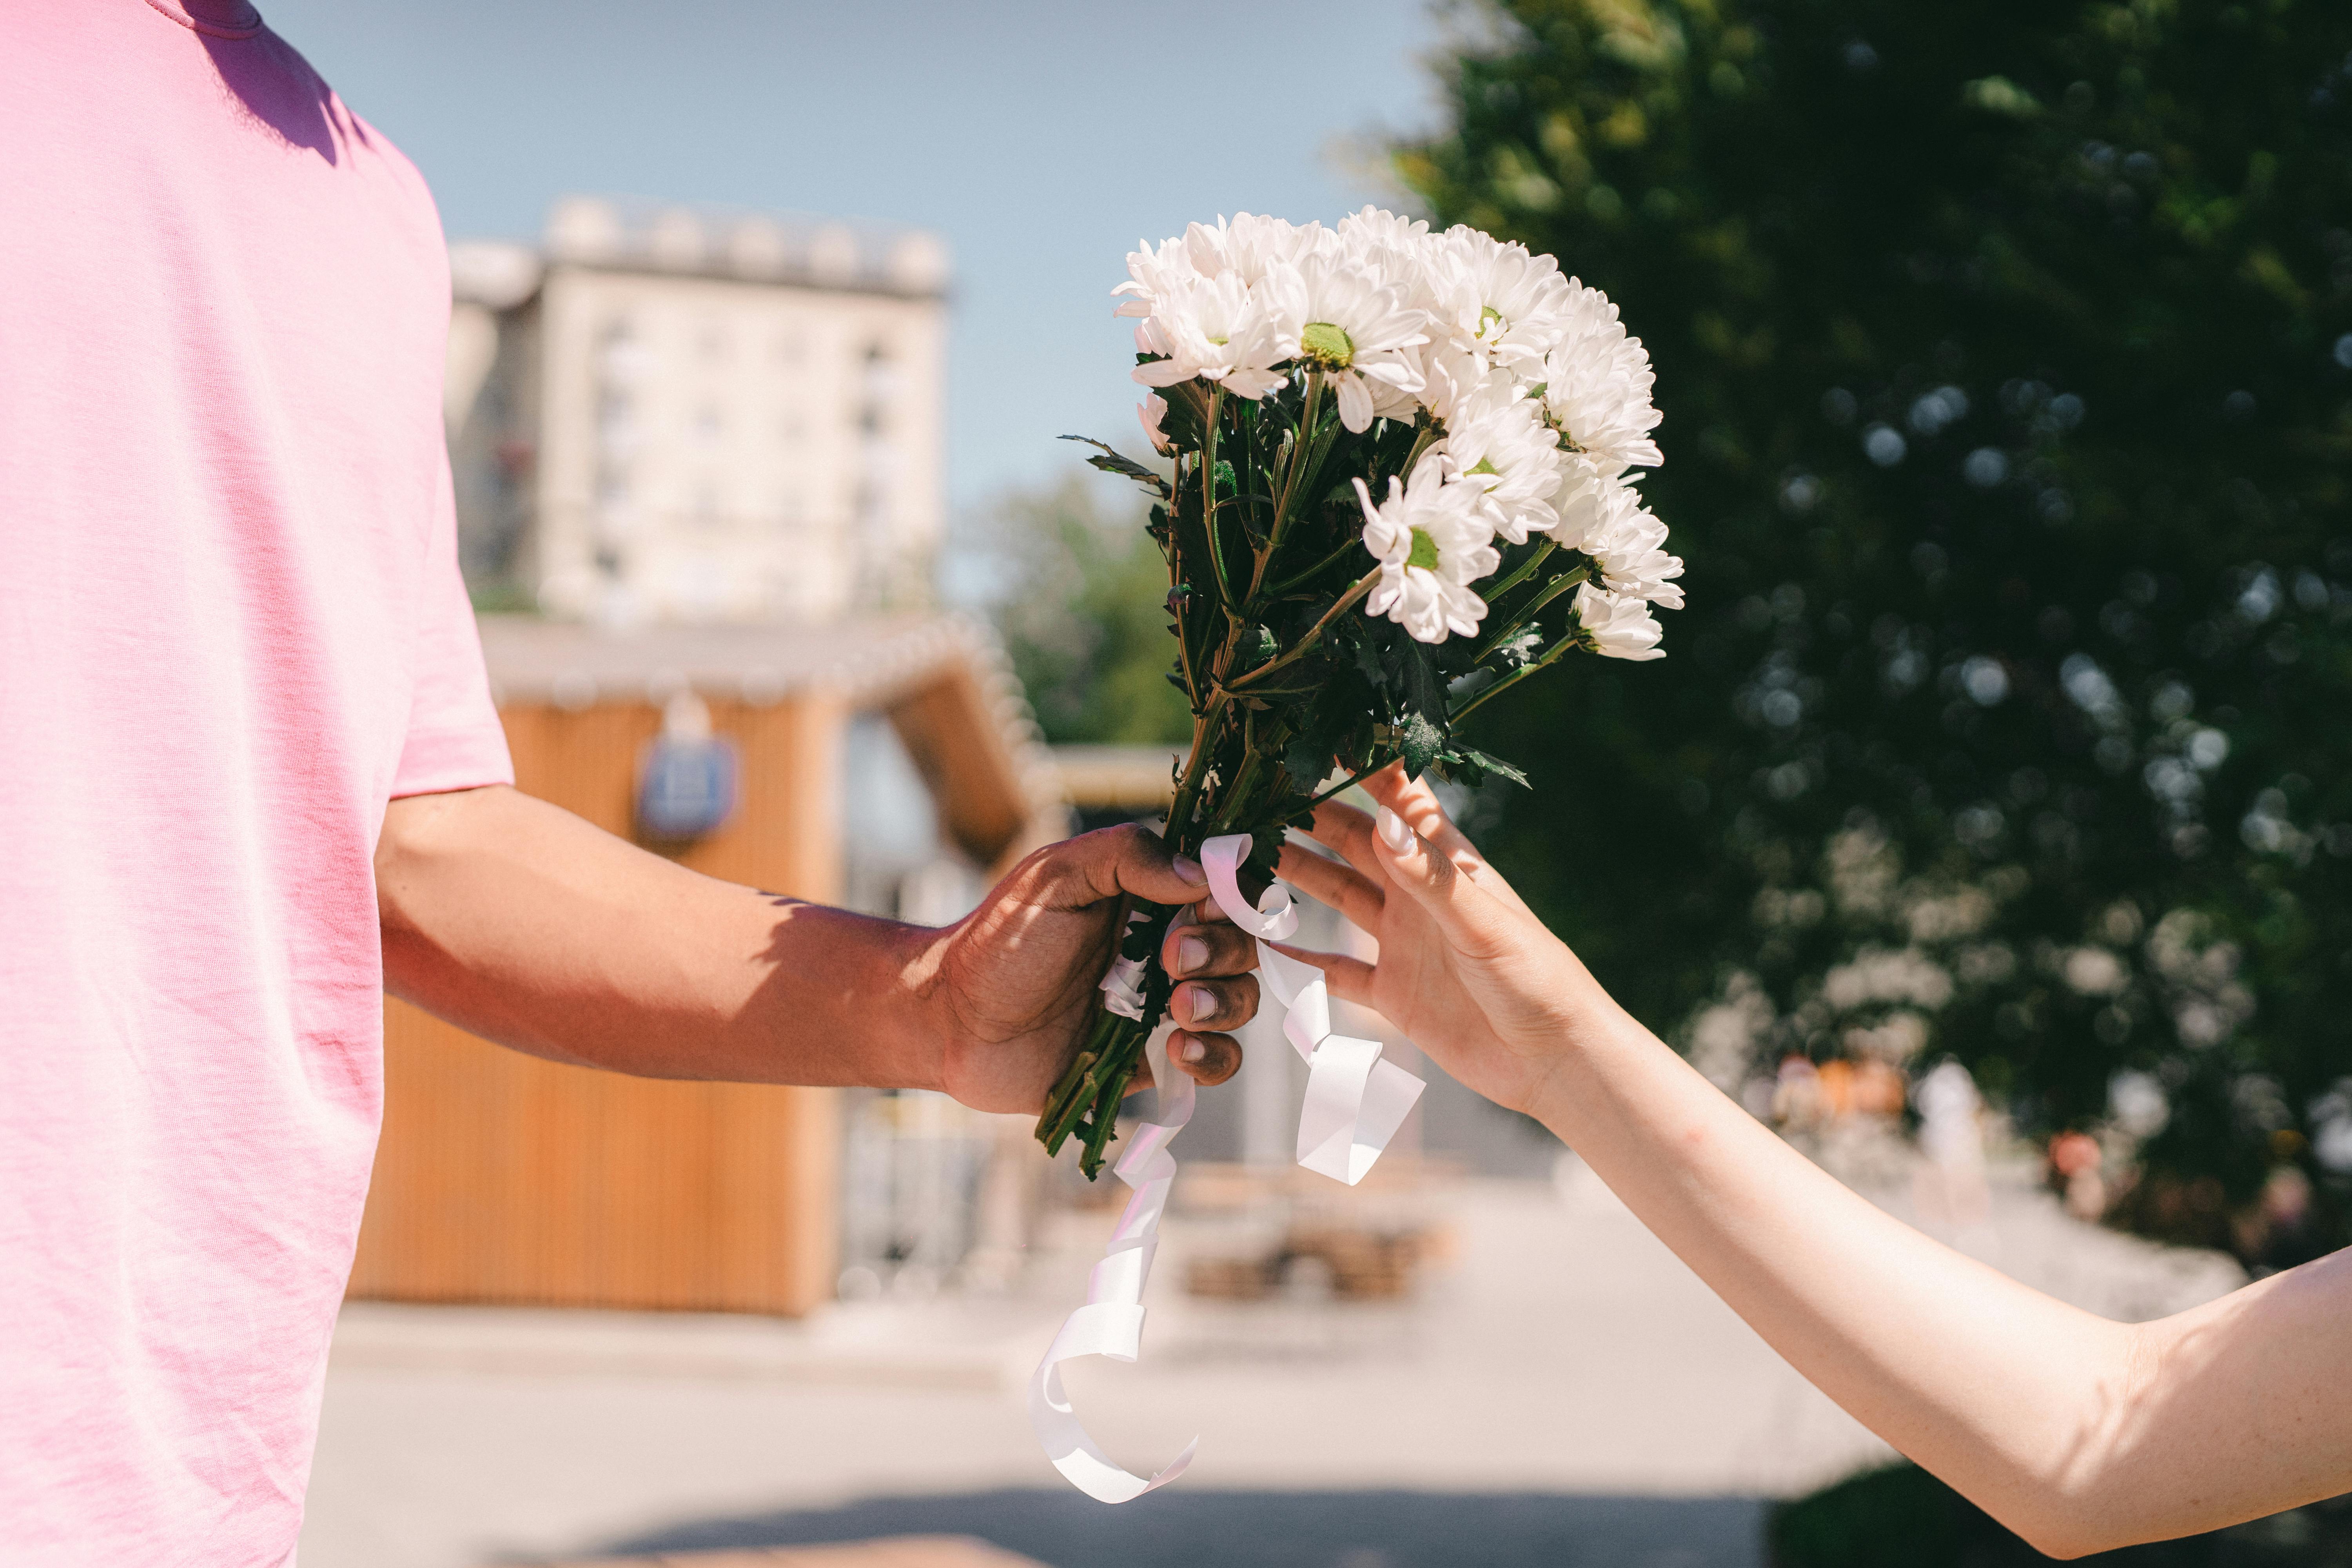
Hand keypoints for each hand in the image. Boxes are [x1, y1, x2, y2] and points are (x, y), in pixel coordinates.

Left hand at [916, 823, 1259, 1113]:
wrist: (954, 1022)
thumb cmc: (1000, 940)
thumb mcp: (1054, 876)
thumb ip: (1126, 856)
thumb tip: (1202, 875)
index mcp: (1151, 896)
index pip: (1227, 888)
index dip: (1237, 897)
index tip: (1211, 906)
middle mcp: (1167, 947)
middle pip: (1242, 945)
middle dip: (1221, 952)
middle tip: (1171, 959)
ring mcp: (1163, 1005)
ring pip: (1238, 1002)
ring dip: (1223, 1003)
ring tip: (1177, 1008)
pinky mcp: (1152, 1060)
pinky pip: (1214, 1061)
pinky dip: (1212, 1057)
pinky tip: (1174, 1049)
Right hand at [1272, 763, 1616, 1119]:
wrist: (1552, 1060)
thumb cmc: (1536, 980)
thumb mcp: (1481, 923)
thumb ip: (1429, 876)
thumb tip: (1384, 821)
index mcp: (1447, 865)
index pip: (1401, 799)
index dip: (1362, 767)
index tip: (1316, 739)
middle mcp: (1419, 895)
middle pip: (1355, 842)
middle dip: (1309, 817)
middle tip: (1257, 797)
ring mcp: (1403, 942)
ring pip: (1337, 895)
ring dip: (1296, 875)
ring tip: (1245, 855)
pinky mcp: (1393, 991)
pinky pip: (1335, 970)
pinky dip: (1300, 958)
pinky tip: (1263, 944)